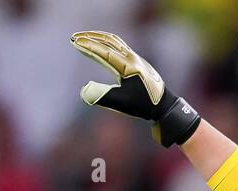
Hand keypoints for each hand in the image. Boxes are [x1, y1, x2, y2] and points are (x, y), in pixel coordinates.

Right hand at [70, 31, 200, 147]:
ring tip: (85, 38)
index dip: (88, 46)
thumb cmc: (142, 105)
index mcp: (127, 66)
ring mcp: (135, 58)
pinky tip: (103, 46)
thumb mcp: (121, 104)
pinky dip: (107, 42)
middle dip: (90, 38)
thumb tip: (83, 90)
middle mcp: (131, 58)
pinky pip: (119, 46)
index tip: (75, 42)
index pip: (104, 52)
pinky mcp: (136, 61)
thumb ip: (102, 96)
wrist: (163, 105)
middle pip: (108, 41)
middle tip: (74, 38)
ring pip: (114, 41)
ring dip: (99, 38)